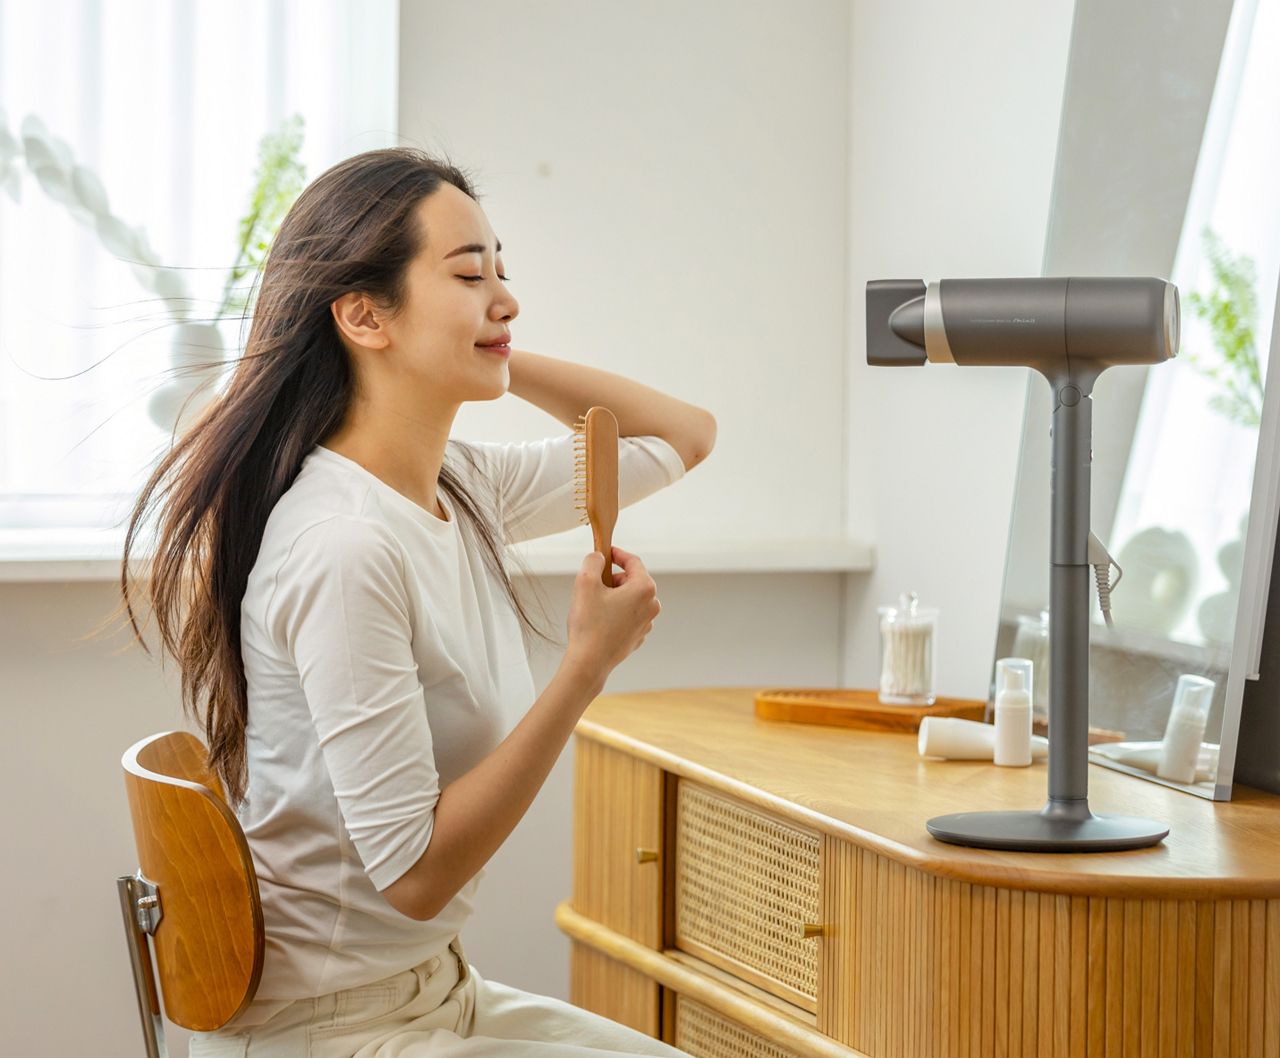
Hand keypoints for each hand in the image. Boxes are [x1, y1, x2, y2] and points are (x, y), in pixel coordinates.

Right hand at [562, 547, 659, 693]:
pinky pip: (628, 615)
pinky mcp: (638, 636)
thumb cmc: (589, 624)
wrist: (589, 662)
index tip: (605, 552)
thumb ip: (593, 560)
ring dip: (614, 596)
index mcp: (644, 588)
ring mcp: (647, 623)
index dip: (617, 554)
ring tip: (594, 606)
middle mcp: (652, 605)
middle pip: (632, 580)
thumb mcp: (585, 581)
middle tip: (593, 584)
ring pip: (630, 599)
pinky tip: (600, 621)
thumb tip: (599, 557)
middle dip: (613, 578)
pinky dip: (616, 612)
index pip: (633, 561)